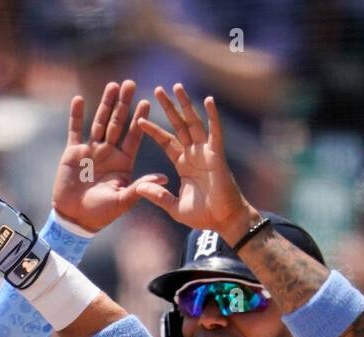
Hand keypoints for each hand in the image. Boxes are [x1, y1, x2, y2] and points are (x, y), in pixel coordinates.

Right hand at [52, 80, 166, 232]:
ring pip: (99, 122)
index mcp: (123, 162)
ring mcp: (91, 150)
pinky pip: (75, 130)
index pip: (134, 136)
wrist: (75, 218)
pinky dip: (75, 116)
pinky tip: (78, 99)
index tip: (147, 102)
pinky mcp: (73, 153)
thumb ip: (141, 186)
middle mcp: (109, 153)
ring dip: (105, 104)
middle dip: (124, 104)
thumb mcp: (123, 200)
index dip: (140, 120)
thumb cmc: (101, 213)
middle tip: (131, 84)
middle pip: (118, 123)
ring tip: (112, 85)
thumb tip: (165, 177)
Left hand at [134, 84, 254, 238]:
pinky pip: (215, 132)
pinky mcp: (217, 155)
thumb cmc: (203, 215)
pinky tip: (208, 100)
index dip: (154, 130)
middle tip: (158, 90)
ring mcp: (206, 152)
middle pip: (178, 125)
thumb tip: (139, 187)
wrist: (224, 221)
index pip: (166, 141)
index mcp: (183, 164)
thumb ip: (158, 196)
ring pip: (194, 123)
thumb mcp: (174, 207)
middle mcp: (194, 154)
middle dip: (168, 108)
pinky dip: (213, 116)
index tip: (139, 119)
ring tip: (177, 87)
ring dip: (186, 105)